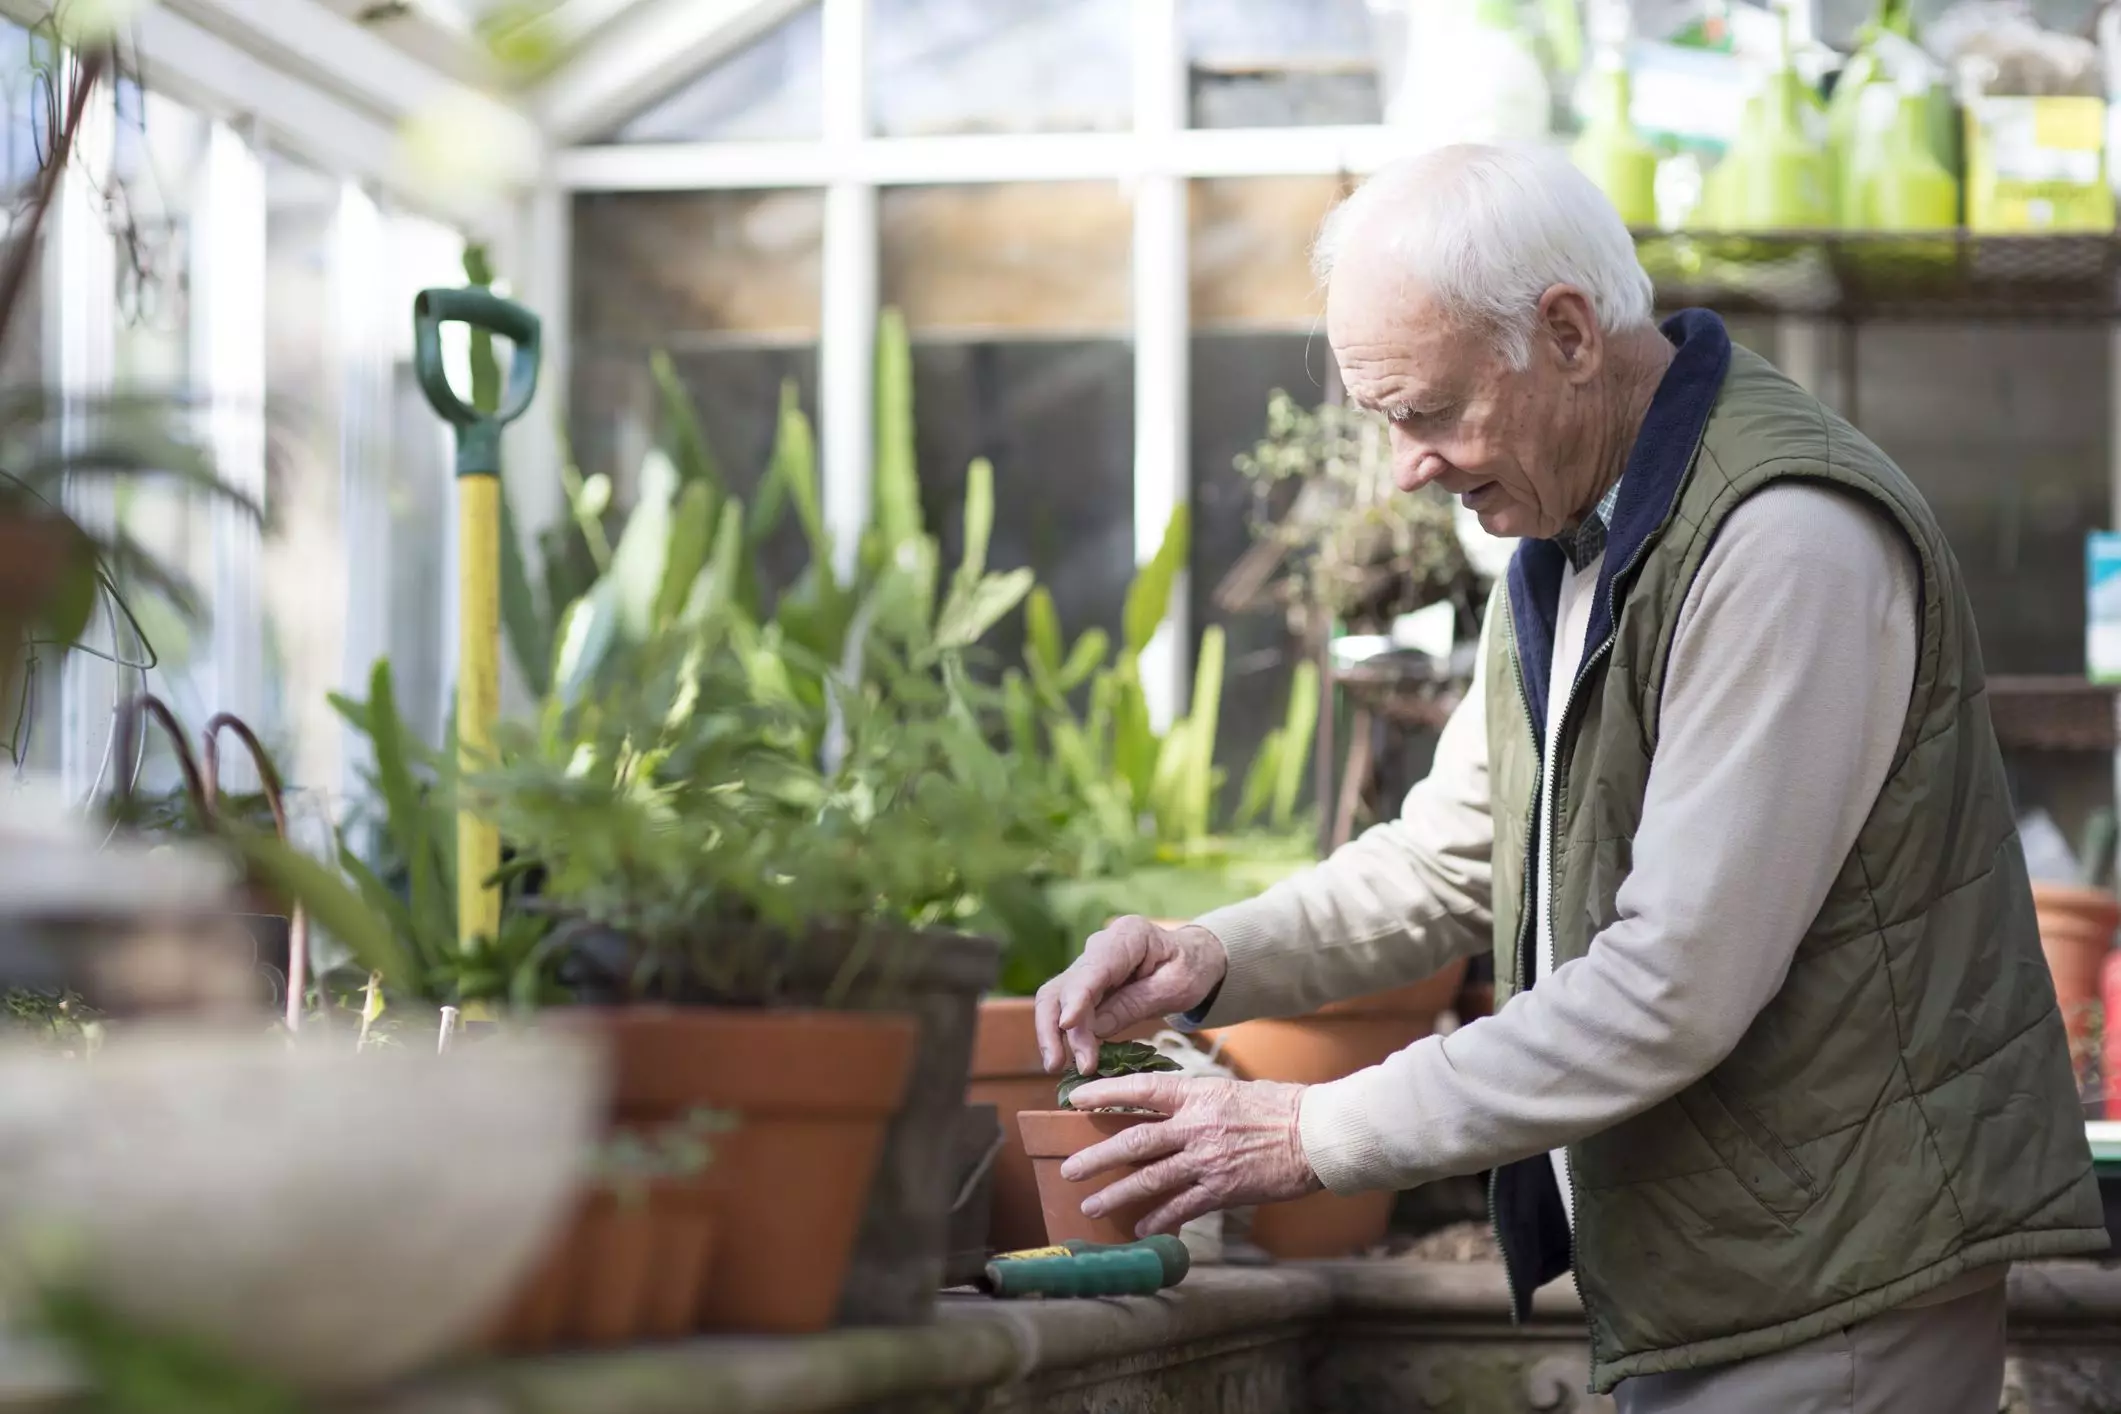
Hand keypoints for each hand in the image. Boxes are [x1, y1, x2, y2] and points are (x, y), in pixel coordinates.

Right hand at [1035, 916, 1227, 1075]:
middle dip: (1057, 1026)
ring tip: (1056, 1066)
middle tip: (1062, 1064)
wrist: (1194, 959)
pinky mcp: (1085, 985)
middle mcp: (1099, 947)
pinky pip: (1064, 1008)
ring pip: (1054, 998)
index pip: (1093, 968)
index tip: (1067, 1025)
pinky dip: (1061, 1034)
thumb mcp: (1175, 989)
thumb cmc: (1190, 969)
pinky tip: (1066, 1058)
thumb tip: (1093, 1029)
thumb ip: (1135, 1004)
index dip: (1077, 997)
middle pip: (1064, 985)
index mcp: (1128, 936)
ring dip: (1051, 1033)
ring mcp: (1088, 966)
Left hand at [1058, 1073, 1322, 1235]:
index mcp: (1198, 1093)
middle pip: (1134, 1142)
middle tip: (1068, 1169)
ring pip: (1150, 1179)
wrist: (1317, 1133)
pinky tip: (1140, 1227)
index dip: (1104, 1094)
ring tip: (1090, 1205)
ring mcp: (1208, 1159)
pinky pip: (1182, 1207)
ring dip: (1116, 1194)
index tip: (1073, 1100)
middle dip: (1096, 1157)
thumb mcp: (1232, 1090)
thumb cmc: (1281, 1106)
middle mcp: (1196, 1126)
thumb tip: (1168, 1110)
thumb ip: (1198, 1101)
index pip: (1141, 1090)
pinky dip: (1158, 1218)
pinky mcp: (1223, 1188)